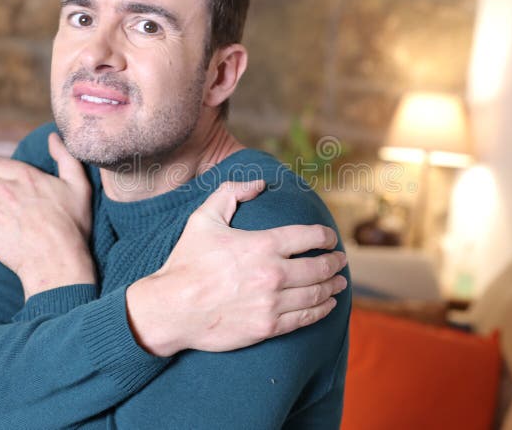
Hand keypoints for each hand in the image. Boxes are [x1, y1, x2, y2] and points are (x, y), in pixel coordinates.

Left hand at [0, 133, 95, 299]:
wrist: (58, 261)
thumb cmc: (72, 225)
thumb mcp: (79, 187)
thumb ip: (66, 158)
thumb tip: (53, 136)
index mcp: (26, 175)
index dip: (2, 176)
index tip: (13, 189)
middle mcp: (6, 189)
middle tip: (10, 209)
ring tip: (4, 222)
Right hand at [125, 180, 347, 356]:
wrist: (171, 308)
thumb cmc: (186, 262)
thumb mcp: (204, 218)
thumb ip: (231, 193)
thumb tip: (258, 183)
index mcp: (262, 245)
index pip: (309, 237)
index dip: (325, 236)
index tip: (330, 238)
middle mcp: (273, 274)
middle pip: (319, 267)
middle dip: (335, 262)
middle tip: (340, 260)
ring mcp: (272, 303)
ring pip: (316, 294)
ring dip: (333, 287)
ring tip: (339, 283)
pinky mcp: (267, 327)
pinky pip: (305, 318)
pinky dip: (321, 310)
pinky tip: (328, 305)